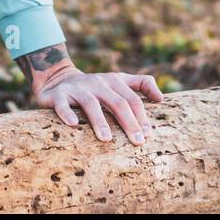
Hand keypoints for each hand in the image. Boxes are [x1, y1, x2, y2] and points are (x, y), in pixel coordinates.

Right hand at [34, 67, 163, 144]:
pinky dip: (67, 113)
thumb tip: (161, 98)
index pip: (132, 99)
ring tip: (107, 139)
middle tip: (137, 141)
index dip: (141, 116)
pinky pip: (62, 104)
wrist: (57, 78)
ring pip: (90, 103)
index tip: (148, 135)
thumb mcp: (118, 81)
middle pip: (116, 102)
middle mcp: (97, 82)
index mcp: (113, 81)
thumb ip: (140, 84)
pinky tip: (73, 125)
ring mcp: (77, 88)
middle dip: (128, 122)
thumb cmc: (94, 86)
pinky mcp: (58, 95)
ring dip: (99, 121)